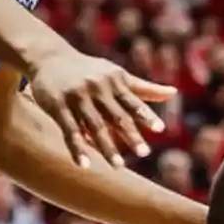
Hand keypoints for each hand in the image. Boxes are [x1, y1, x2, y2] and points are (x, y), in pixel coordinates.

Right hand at [27, 48, 176, 167]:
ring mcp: (77, 97)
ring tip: (118, 166)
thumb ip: (144, 88)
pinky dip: (77, 149)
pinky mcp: (57, 106)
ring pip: (94, 126)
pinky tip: (85, 166)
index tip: (161, 129)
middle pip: (117, 116)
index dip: (146, 115)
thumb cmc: (90, 70)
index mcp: (114, 82)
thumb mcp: (117, 75)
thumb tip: (174, 92)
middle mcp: (97, 88)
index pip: (133, 101)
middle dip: (131, 134)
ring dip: (107, 147)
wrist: (49, 57)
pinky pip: (69, 131)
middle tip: (144, 153)